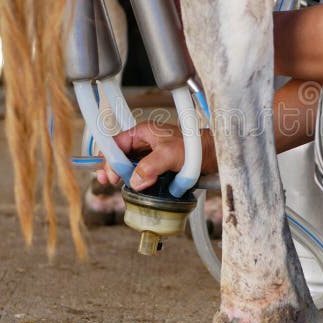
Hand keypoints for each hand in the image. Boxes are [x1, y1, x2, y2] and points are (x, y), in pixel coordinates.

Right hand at [95, 121, 215, 190]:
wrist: (212, 155)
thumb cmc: (194, 147)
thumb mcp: (170, 154)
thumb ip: (150, 166)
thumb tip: (135, 180)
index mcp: (144, 132)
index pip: (117, 143)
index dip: (110, 158)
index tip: (110, 173)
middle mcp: (145, 143)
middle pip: (121, 156)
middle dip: (114, 169)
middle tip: (110, 181)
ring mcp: (151, 156)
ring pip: (131, 167)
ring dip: (125, 177)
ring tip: (120, 186)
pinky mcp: (158, 168)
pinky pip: (143, 175)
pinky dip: (138, 182)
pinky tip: (136, 189)